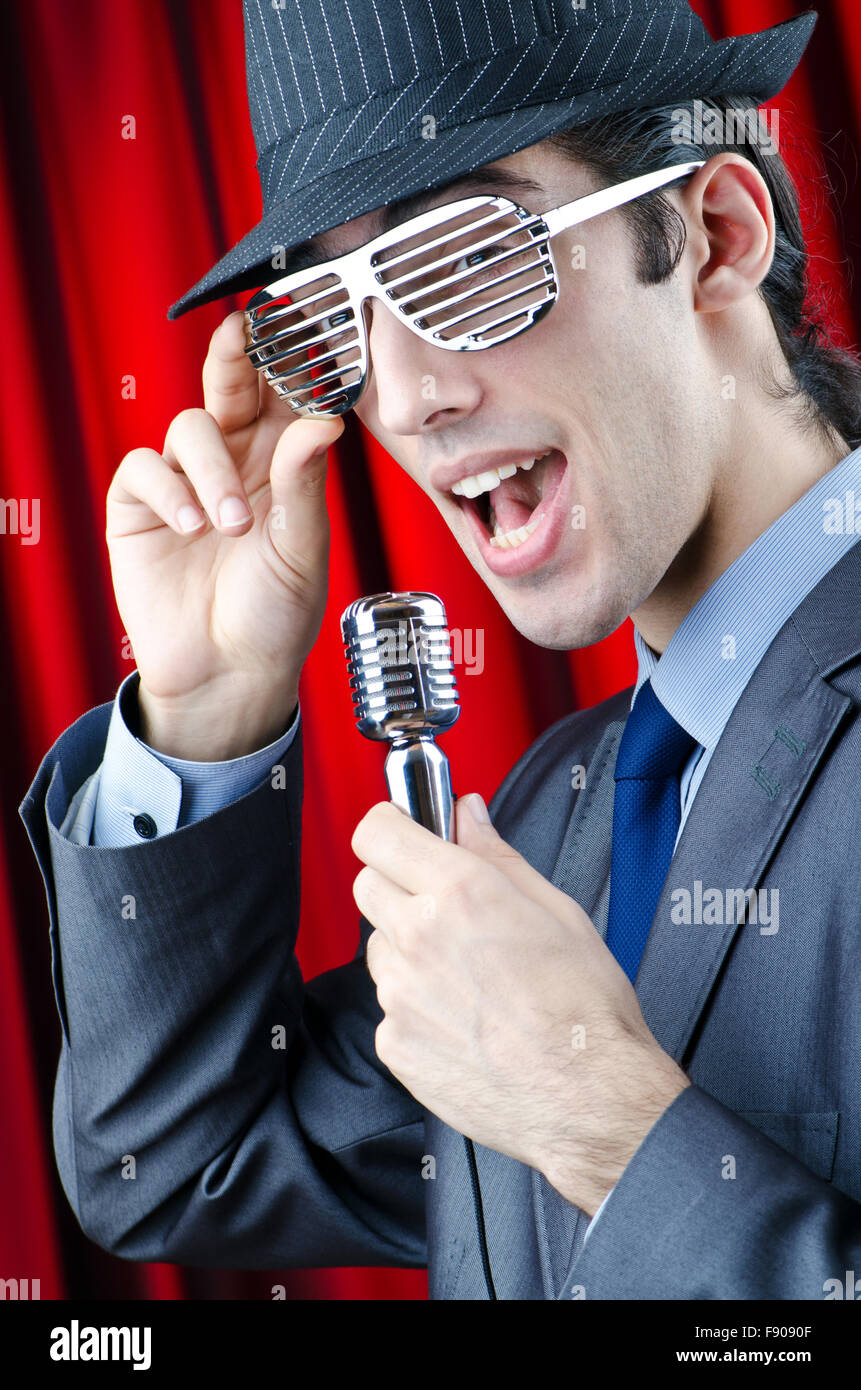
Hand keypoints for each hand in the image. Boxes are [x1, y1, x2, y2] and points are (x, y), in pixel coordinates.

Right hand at [106, 310, 343, 757]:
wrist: (229, 675)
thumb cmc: (277, 615)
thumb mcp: (303, 550)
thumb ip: (304, 484)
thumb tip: (322, 420)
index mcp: (284, 463)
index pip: (287, 394)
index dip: (292, 359)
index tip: (303, 324)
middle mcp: (235, 461)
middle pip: (232, 386)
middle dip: (237, 355)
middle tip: (243, 333)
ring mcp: (186, 480)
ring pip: (190, 427)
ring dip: (211, 468)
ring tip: (232, 525)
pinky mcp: (142, 506)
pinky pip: (145, 468)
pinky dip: (170, 489)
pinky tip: (193, 528)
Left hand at [352, 794, 689, 1216]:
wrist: (588, 1096)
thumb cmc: (584, 1007)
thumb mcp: (555, 908)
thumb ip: (496, 854)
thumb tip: (467, 816)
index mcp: (459, 892)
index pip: (376, 833)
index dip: (389, 827)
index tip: (402, 831)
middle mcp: (419, 937)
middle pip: (367, 885)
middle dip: (398, 885)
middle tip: (441, 905)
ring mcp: (400, 993)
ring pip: (377, 948)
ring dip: (406, 949)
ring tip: (464, 974)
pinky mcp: (395, 1042)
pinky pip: (387, 1006)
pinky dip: (414, 1006)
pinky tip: (461, 1016)